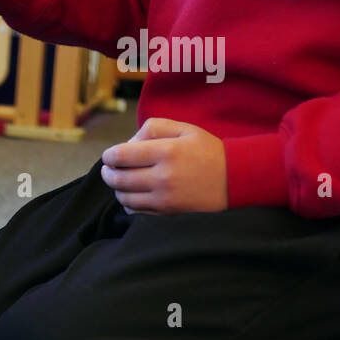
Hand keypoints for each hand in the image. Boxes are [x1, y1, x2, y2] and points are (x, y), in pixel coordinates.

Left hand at [101, 118, 227, 214]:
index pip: (123, 155)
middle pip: (119, 178)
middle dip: (108, 172)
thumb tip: (128, 143)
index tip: (108, 155)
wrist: (231, 178)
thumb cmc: (206, 149)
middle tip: (108, 168)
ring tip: (118, 180)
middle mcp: (162, 176)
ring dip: (116, 188)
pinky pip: (135, 209)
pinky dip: (126, 202)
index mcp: (166, 151)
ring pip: (124, 196)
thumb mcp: (183, 128)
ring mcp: (163, 197)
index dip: (109, 156)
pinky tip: (129, 193)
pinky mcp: (165, 211)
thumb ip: (152, 128)